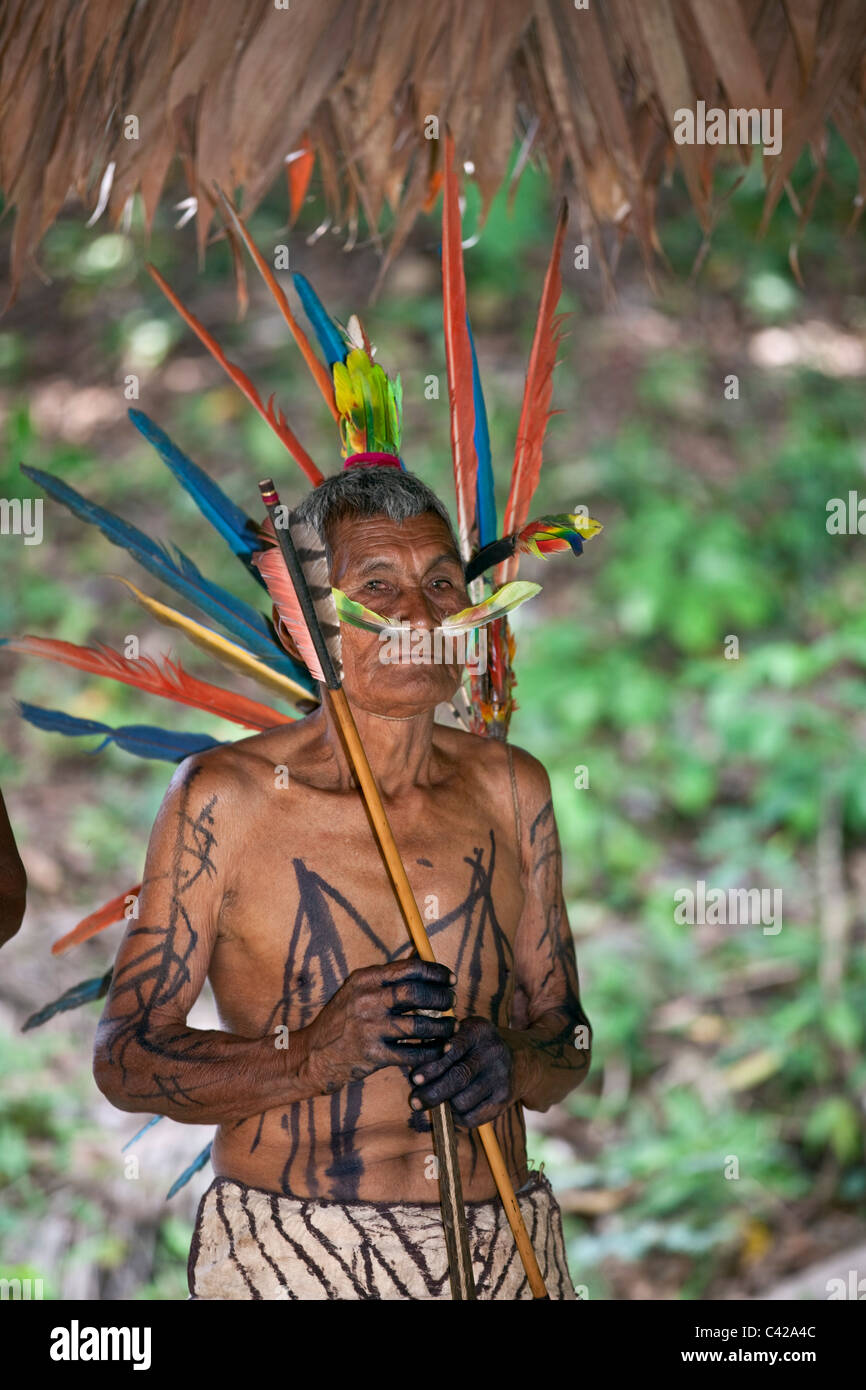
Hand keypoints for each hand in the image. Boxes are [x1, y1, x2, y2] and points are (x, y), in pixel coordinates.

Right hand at [302, 960, 455, 1094]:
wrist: (315, 1054)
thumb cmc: (343, 1019)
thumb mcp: (358, 989)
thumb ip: (388, 976)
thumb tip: (422, 955)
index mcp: (365, 979)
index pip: (409, 969)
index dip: (436, 972)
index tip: (450, 979)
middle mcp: (367, 1000)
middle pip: (416, 994)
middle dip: (441, 998)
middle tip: (452, 1002)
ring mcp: (370, 1028)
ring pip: (419, 1025)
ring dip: (442, 1026)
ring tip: (451, 1026)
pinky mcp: (374, 1054)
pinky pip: (413, 1052)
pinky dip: (432, 1050)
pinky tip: (441, 1048)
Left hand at [408, 1016, 513, 1127]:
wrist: (516, 1060)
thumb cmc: (474, 1047)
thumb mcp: (461, 1034)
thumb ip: (439, 1045)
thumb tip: (415, 1073)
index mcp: (479, 1030)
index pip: (453, 1049)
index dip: (432, 1066)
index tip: (415, 1078)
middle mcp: (493, 1051)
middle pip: (458, 1078)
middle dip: (432, 1093)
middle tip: (415, 1102)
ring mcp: (501, 1076)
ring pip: (463, 1101)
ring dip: (445, 1106)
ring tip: (436, 1101)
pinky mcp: (504, 1099)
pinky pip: (473, 1118)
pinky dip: (457, 1118)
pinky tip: (452, 1110)